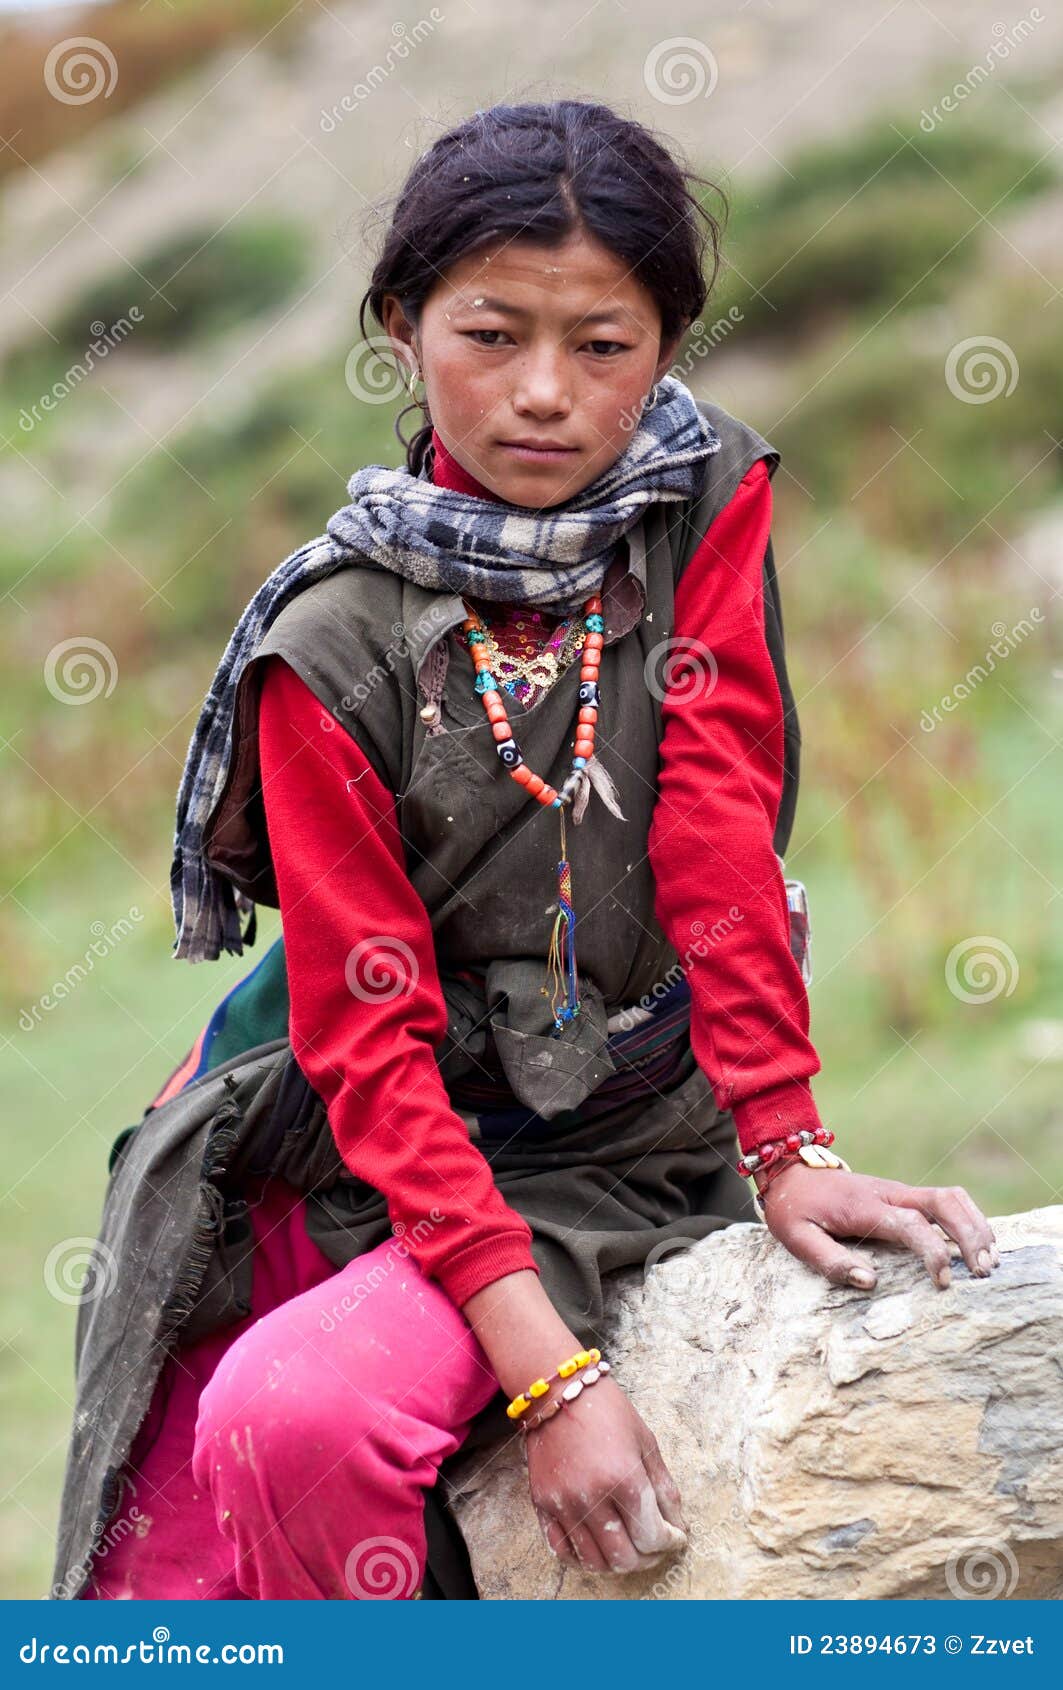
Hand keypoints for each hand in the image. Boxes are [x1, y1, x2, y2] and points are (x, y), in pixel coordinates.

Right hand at [523, 1375, 689, 1574]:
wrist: (558, 1391)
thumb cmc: (607, 1411)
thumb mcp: (646, 1442)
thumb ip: (664, 1488)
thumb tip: (678, 1526)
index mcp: (624, 1478)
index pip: (652, 1536)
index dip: (670, 1543)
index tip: (676, 1537)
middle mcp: (592, 1497)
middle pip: (624, 1557)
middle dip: (648, 1557)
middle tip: (656, 1546)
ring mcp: (563, 1503)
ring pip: (595, 1561)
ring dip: (618, 1562)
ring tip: (629, 1548)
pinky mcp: (541, 1504)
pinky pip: (561, 1550)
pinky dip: (583, 1558)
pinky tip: (597, 1549)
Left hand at [756, 1163, 999, 1291]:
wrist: (791, 1172)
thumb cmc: (795, 1209)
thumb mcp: (797, 1238)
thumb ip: (830, 1261)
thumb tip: (870, 1282)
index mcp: (864, 1208)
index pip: (911, 1226)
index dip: (933, 1253)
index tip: (944, 1282)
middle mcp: (889, 1194)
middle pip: (944, 1203)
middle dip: (970, 1234)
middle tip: (984, 1271)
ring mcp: (899, 1192)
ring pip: (951, 1198)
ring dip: (975, 1225)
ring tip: (990, 1261)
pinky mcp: (903, 1196)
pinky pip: (945, 1201)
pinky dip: (967, 1218)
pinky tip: (978, 1245)